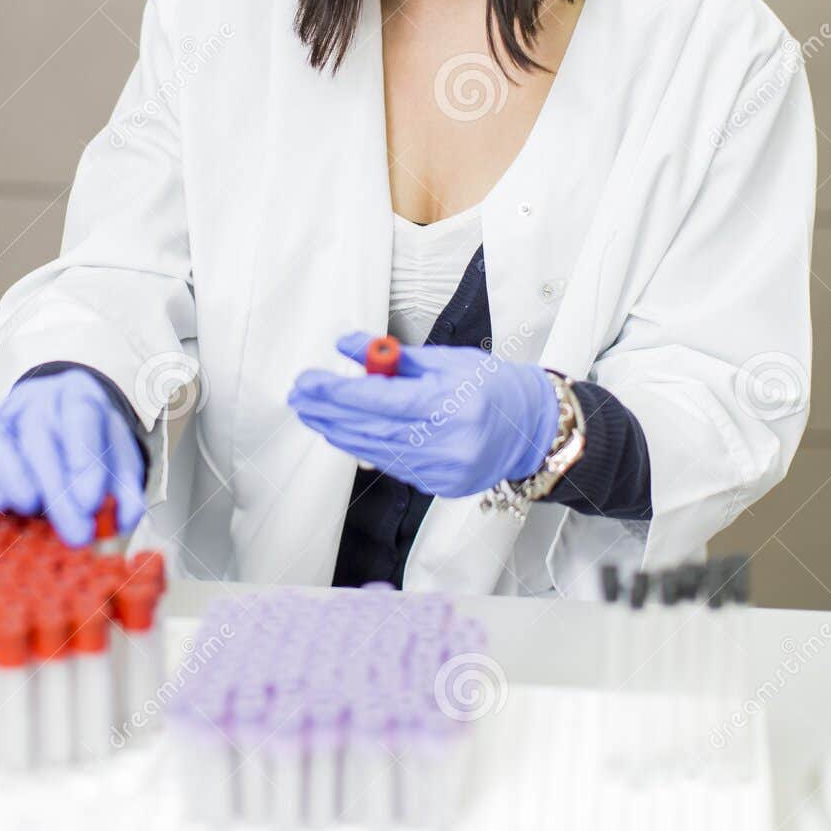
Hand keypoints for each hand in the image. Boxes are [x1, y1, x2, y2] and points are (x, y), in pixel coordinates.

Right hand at [0, 370, 147, 546]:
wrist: (57, 434)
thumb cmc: (92, 452)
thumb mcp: (119, 464)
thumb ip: (126, 492)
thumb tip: (121, 519)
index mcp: (79, 393)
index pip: (81, 415)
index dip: (84, 458)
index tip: (91, 502)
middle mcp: (37, 398)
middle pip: (39, 435)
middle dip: (56, 489)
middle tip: (75, 533)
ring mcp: (1, 416)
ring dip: (13, 478)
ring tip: (32, 510)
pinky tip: (1, 508)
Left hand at [286, 332, 559, 499]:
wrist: (532, 429)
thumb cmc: (492, 387)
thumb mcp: (446, 360)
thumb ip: (394, 356)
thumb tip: (347, 345)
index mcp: (452, 403)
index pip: (383, 400)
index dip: (339, 392)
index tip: (309, 381)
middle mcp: (447, 441)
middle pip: (372, 429)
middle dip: (328, 413)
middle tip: (298, 397)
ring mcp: (443, 469)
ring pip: (376, 451)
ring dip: (338, 431)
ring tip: (311, 413)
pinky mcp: (441, 485)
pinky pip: (392, 465)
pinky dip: (364, 446)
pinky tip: (342, 432)